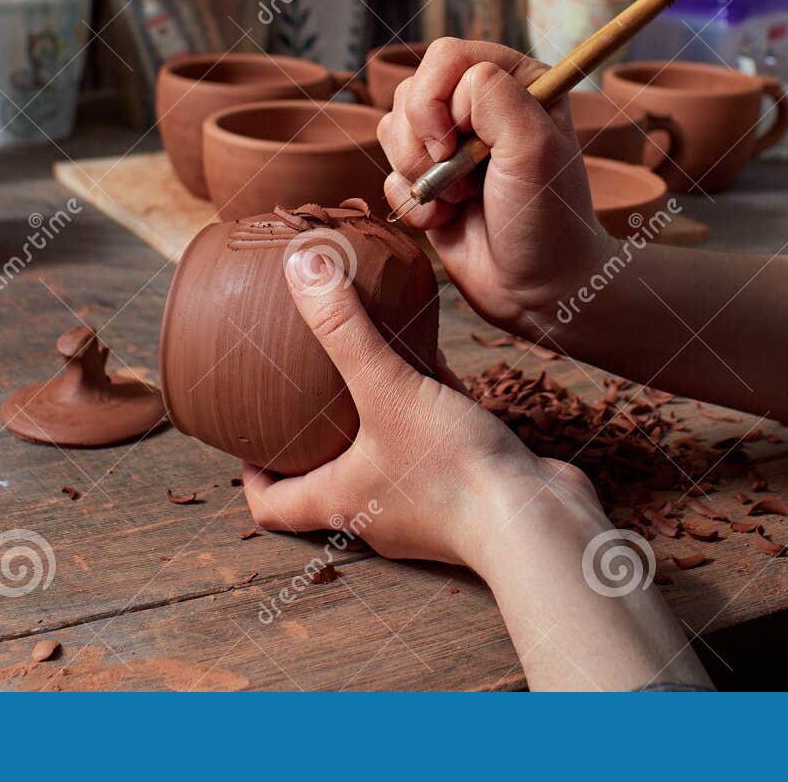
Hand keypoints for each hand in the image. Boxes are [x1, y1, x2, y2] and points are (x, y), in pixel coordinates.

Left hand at [242, 243, 598, 568]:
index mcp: (340, 502)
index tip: (249, 434)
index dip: (252, 473)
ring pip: (383, 455)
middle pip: (325, 479)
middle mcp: (376, 510)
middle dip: (312, 436)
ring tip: (363, 364)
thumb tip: (302, 267)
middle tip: (301, 387)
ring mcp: (424, 503)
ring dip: (371, 417)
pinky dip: (426, 402)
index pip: (271, 506)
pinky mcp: (468, 486)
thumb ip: (343, 329)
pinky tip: (430, 353)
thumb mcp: (388, 387)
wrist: (538, 520)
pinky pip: (434, 439)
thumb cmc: (453, 471)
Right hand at [377, 39, 613, 339]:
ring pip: (391, 129)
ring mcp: (452, 143)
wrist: (539, 289)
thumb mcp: (534, 148)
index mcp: (515, 80)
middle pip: (410, 91)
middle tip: (460, 179)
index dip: (436, 100)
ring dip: (417, 173)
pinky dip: (412, 203)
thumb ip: (494, 98)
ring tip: (460, 199)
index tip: (455, 144)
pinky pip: (388, 174)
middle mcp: (480, 105)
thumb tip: (454, 89)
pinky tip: (448, 220)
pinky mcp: (429, 181)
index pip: (446, 55)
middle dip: (422, 142)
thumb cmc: (548, 218)